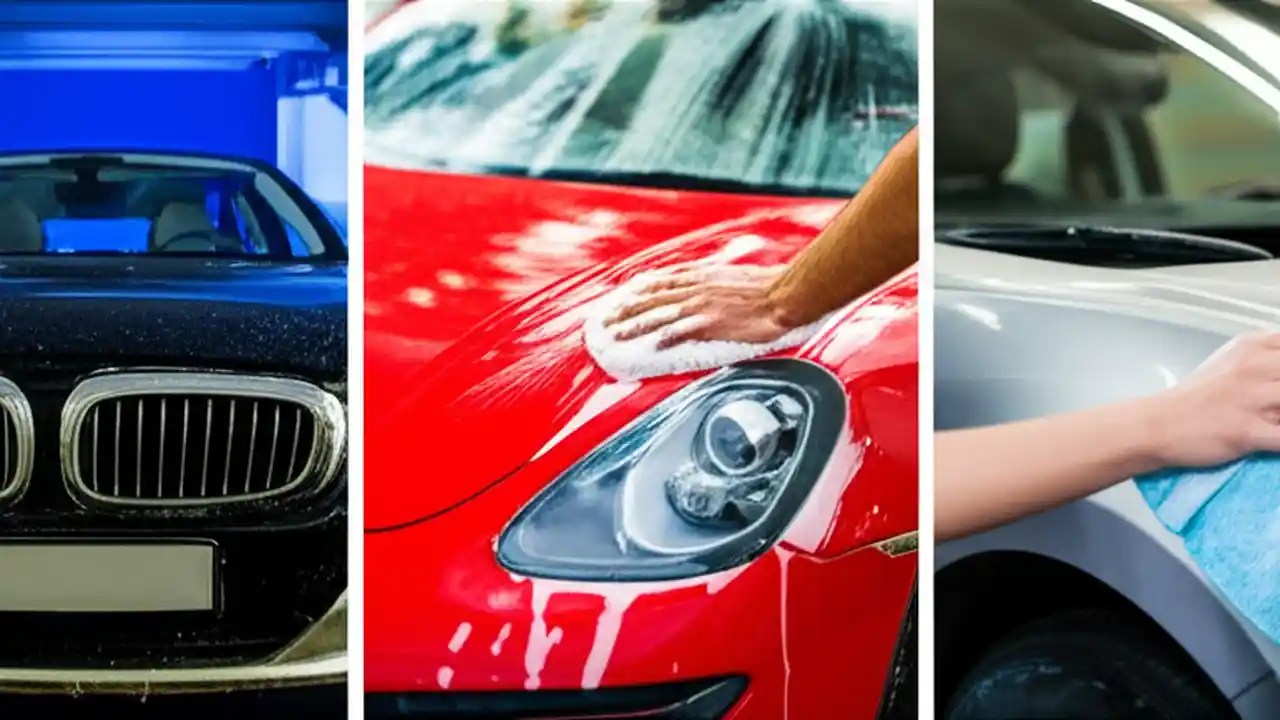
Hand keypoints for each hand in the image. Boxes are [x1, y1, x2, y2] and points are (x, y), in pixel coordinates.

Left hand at [604, 264, 790, 348]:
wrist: (785, 294)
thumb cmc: (766, 286)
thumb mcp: (732, 273)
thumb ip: (712, 279)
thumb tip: (700, 283)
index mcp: (702, 275)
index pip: (661, 281)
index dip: (639, 290)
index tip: (622, 297)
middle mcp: (697, 288)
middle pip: (653, 298)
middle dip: (627, 310)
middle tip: (607, 321)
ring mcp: (703, 305)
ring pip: (660, 315)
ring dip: (636, 325)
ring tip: (617, 335)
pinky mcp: (713, 323)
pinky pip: (683, 331)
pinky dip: (665, 338)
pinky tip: (652, 346)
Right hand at [1145, 332, 1279, 466]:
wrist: (1157, 425)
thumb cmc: (1197, 398)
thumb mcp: (1233, 362)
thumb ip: (1268, 359)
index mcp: (1254, 345)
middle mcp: (1255, 366)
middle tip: (1277, 404)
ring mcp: (1251, 398)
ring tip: (1274, 417)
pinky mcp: (1247, 430)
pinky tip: (1276, 437)